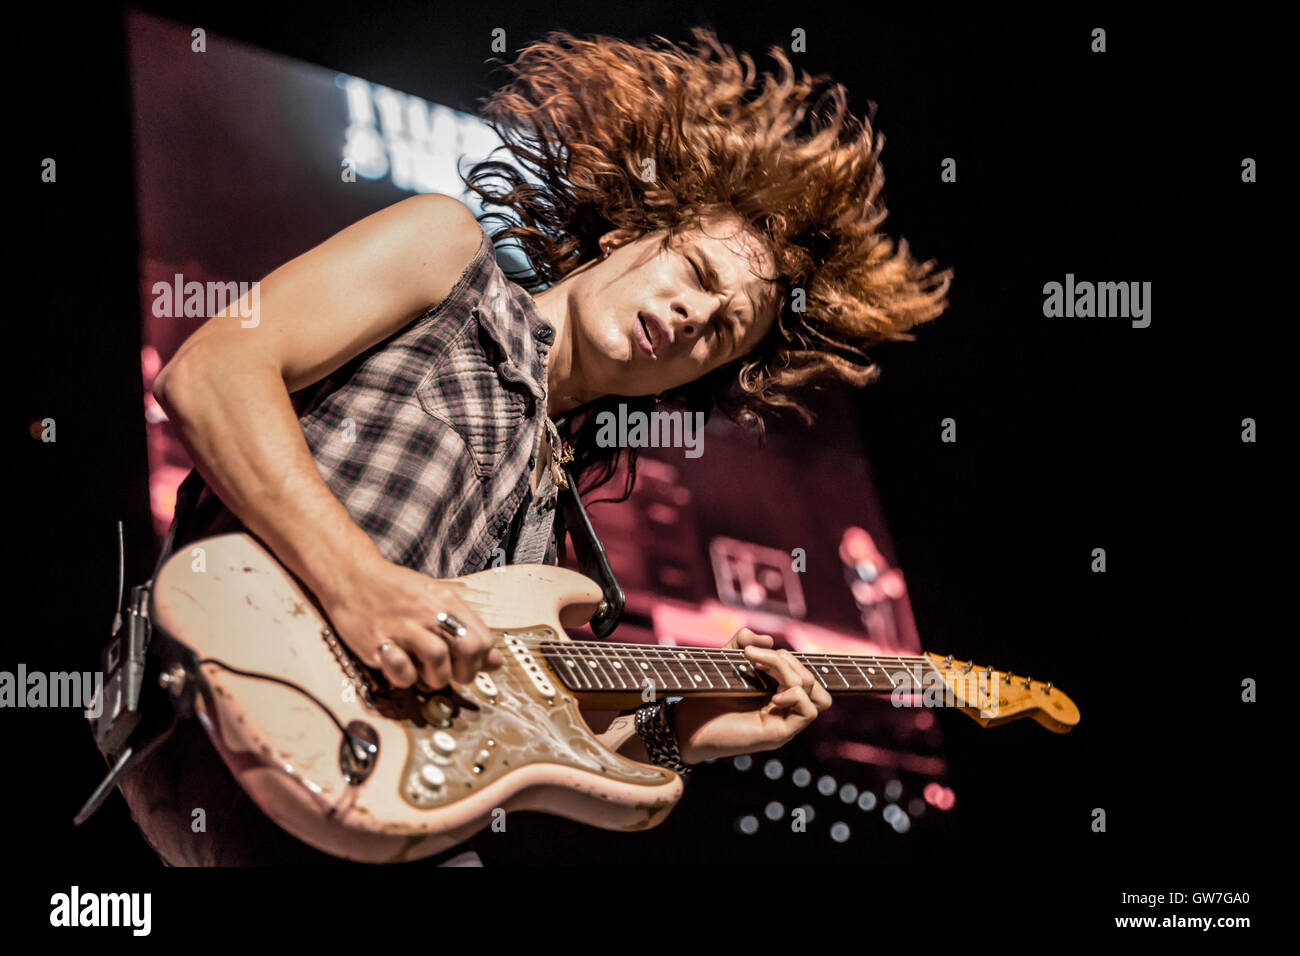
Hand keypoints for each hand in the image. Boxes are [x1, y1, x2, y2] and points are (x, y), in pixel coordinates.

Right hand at [320, 554, 500, 689]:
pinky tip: (401, 667)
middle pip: (468, 649)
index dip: (481, 661)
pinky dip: (405, 677)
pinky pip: (401, 670)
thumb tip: (496, 662)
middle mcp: (428, 612)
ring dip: (436, 678)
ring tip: (425, 673)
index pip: (483, 640)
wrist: (352, 576)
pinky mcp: (377, 641)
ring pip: (439, 660)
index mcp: (446, 601)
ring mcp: (402, 627)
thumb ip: (467, 629)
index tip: (467, 665)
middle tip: (452, 675)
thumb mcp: (436, 601)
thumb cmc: (396, 591)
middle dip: (465, 673)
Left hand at [669, 628, 831, 762]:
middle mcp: (784, 709)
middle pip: (813, 681)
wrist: (685, 724)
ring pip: (817, 695)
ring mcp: (784, 723)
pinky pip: (809, 712)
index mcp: (777, 693)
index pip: (804, 674)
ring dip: (792, 674)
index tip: (751, 651)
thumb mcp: (727, 659)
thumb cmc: (705, 696)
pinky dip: (795, 696)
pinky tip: (771, 695)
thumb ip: (744, 640)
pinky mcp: (779, 734)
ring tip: (760, 670)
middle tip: (753, 657)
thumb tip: (768, 639)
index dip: (786, 657)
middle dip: (787, 661)